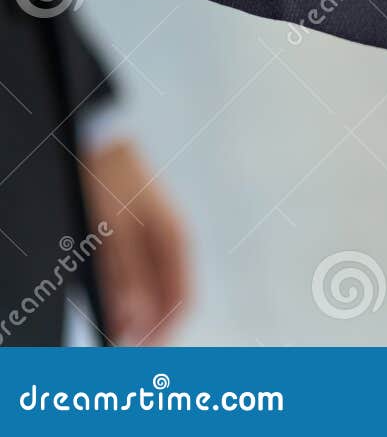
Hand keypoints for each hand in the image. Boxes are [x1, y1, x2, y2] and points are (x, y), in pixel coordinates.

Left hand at [80, 138, 189, 344]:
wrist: (99, 137)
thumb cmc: (105, 180)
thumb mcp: (110, 229)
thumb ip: (125, 274)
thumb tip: (132, 319)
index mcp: (176, 242)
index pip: (181, 303)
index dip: (161, 335)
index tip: (135, 357)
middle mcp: (174, 243)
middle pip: (170, 300)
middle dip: (147, 329)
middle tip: (119, 348)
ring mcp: (160, 238)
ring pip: (156, 290)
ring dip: (136, 314)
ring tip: (111, 327)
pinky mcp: (143, 234)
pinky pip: (143, 276)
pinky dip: (129, 295)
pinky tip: (110, 301)